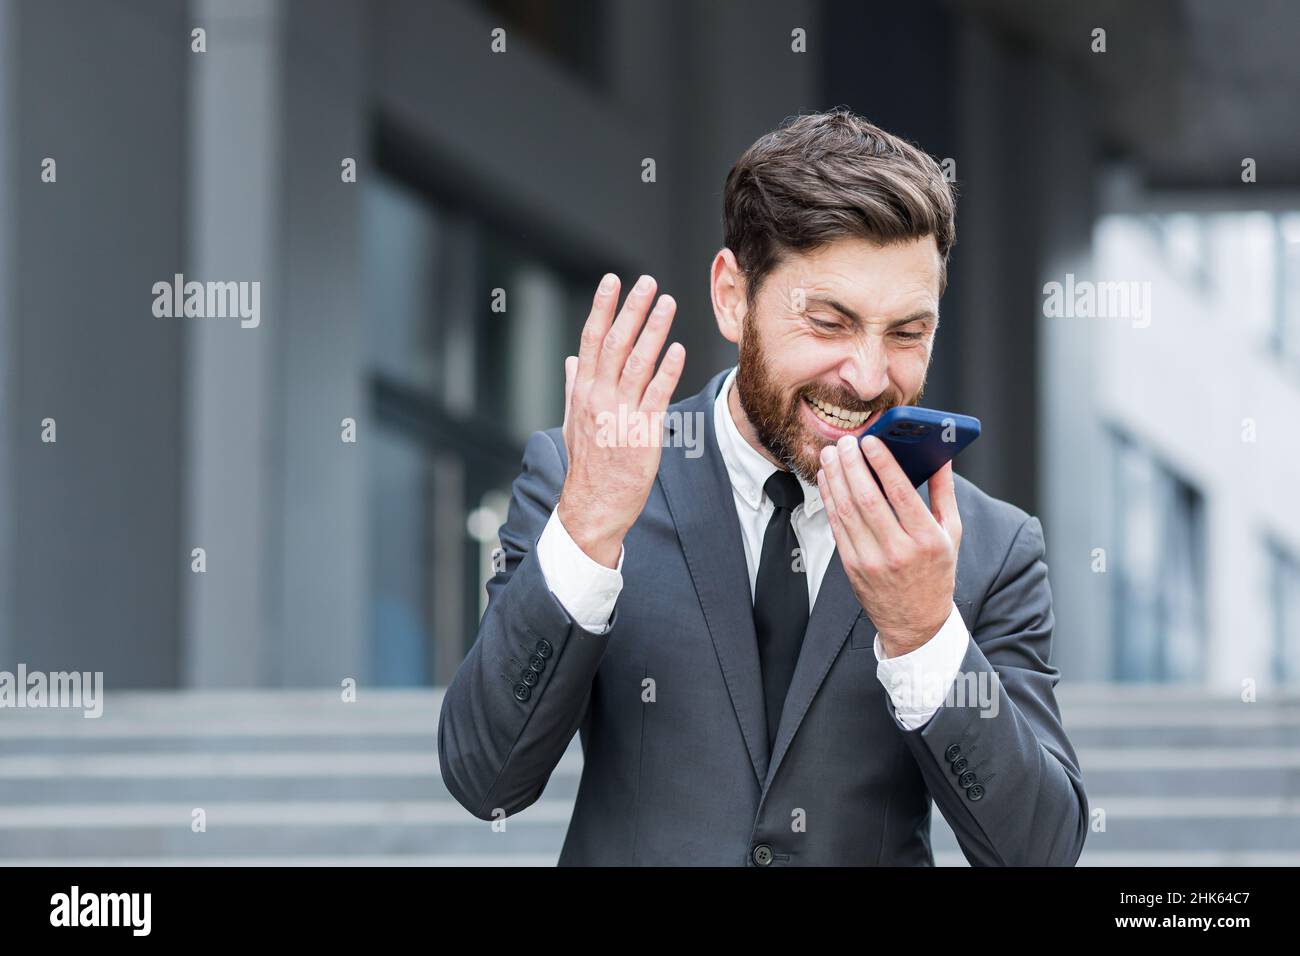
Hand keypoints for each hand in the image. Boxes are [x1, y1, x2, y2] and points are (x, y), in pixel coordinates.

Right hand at [557, 274, 684, 567]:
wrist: (593, 505)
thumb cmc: (586, 465)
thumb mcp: (573, 422)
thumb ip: (573, 387)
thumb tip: (570, 359)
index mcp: (582, 392)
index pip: (591, 340)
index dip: (602, 308)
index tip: (612, 281)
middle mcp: (599, 398)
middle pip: (615, 343)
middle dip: (632, 309)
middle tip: (647, 282)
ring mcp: (620, 414)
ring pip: (638, 362)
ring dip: (654, 330)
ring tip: (667, 303)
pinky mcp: (643, 432)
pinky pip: (657, 394)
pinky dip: (667, 369)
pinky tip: (678, 349)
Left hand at [816, 434, 962, 656]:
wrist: (916, 623)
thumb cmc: (936, 573)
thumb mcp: (951, 534)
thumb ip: (944, 493)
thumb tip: (941, 456)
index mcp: (926, 540)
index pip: (900, 493)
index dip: (882, 463)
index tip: (870, 440)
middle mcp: (898, 552)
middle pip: (867, 499)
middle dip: (852, 465)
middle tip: (844, 441)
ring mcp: (871, 561)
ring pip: (846, 512)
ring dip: (835, 478)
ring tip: (831, 454)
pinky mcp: (852, 568)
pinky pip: (836, 527)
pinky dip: (830, 500)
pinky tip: (828, 480)